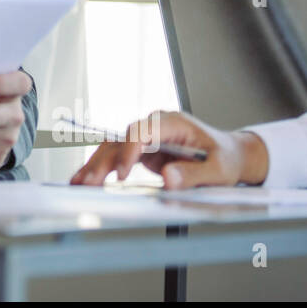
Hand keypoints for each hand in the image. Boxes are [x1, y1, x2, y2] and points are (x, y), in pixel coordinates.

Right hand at [69, 110, 269, 188]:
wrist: (229, 154)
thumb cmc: (226, 158)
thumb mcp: (219, 170)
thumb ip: (195, 175)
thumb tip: (168, 180)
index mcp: (173, 122)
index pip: (142, 131)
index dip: (128, 152)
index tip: (121, 174)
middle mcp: (154, 125)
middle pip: (121, 140)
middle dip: (103, 162)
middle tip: (88, 183)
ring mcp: (146, 137)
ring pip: (113, 148)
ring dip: (95, 166)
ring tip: (78, 184)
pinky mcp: (141, 150)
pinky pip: (117, 157)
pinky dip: (101, 169)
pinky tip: (85, 180)